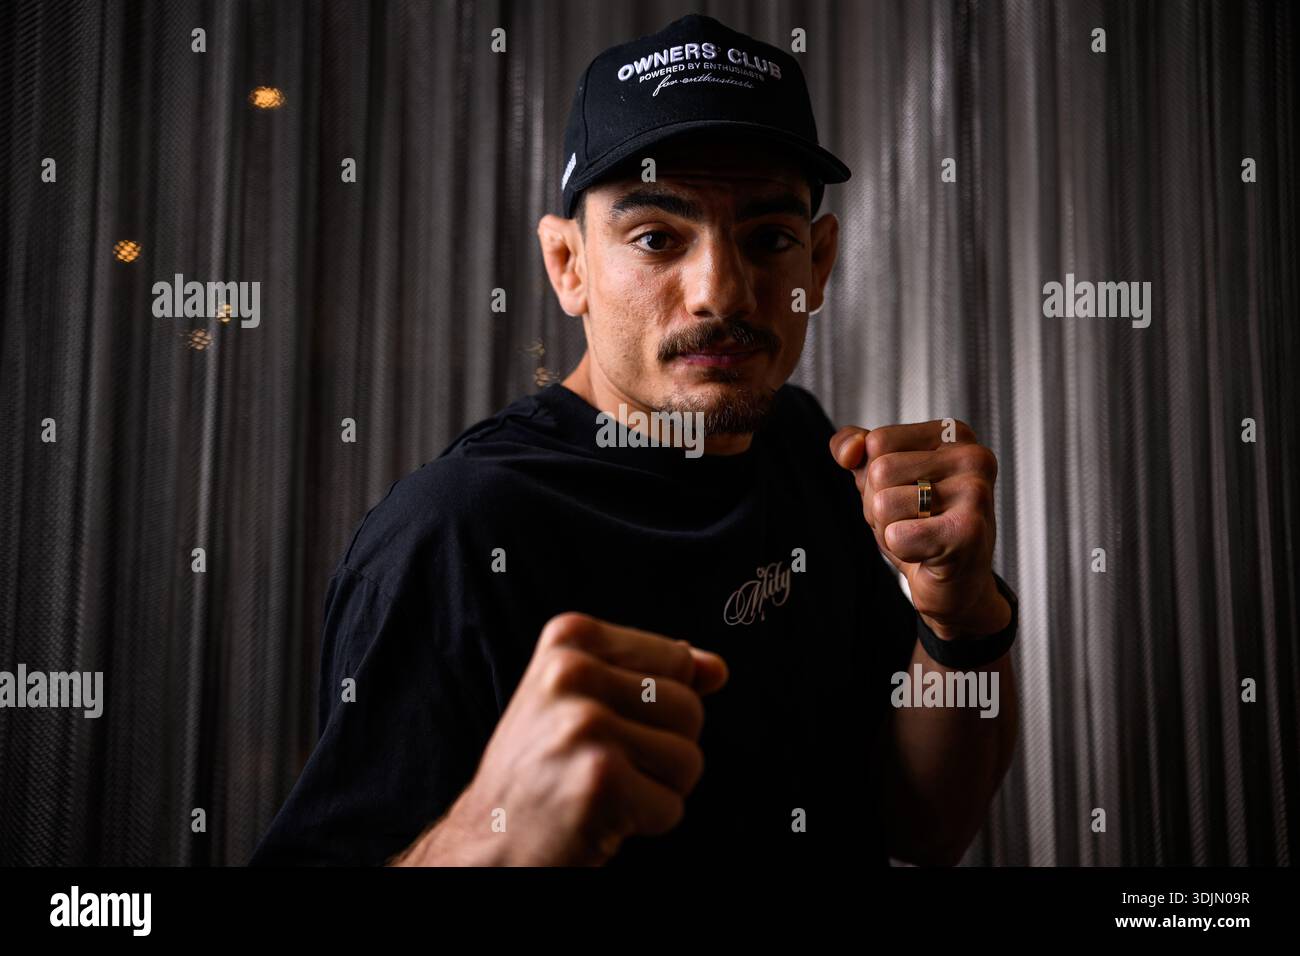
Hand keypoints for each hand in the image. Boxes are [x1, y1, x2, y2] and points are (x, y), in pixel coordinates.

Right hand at [401, 612, 727, 865]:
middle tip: (603, 765)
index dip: (656, 706)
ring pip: (689, 757)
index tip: (602, 726)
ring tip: (604, 790)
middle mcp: (572, 672)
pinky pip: (672, 805)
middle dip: (664, 750)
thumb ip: (652, 675)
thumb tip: (717, 669)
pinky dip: (646, 823)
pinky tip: (601, 816)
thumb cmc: (544, 769)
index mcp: (570, 637)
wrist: (487, 841)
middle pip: (690, 707)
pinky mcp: (599, 780)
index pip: (677, 659)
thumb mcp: (585, 699)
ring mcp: (584, 726)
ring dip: (658, 788)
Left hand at [829, 420, 1009, 639]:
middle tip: (914, 522)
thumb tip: (849, 450)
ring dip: (890, 529)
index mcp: (953, 434)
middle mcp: (972, 456)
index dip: (875, 476)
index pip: (878, 441)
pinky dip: (902, 550)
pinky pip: (897, 535)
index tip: (908, 493)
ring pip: (883, 503)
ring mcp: (975, 492)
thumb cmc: (923, 527)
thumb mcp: (881, 479)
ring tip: (921, 536)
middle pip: (879, 471)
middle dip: (880, 506)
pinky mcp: (968, 531)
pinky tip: (929, 553)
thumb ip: (856, 447)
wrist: (957, 585)